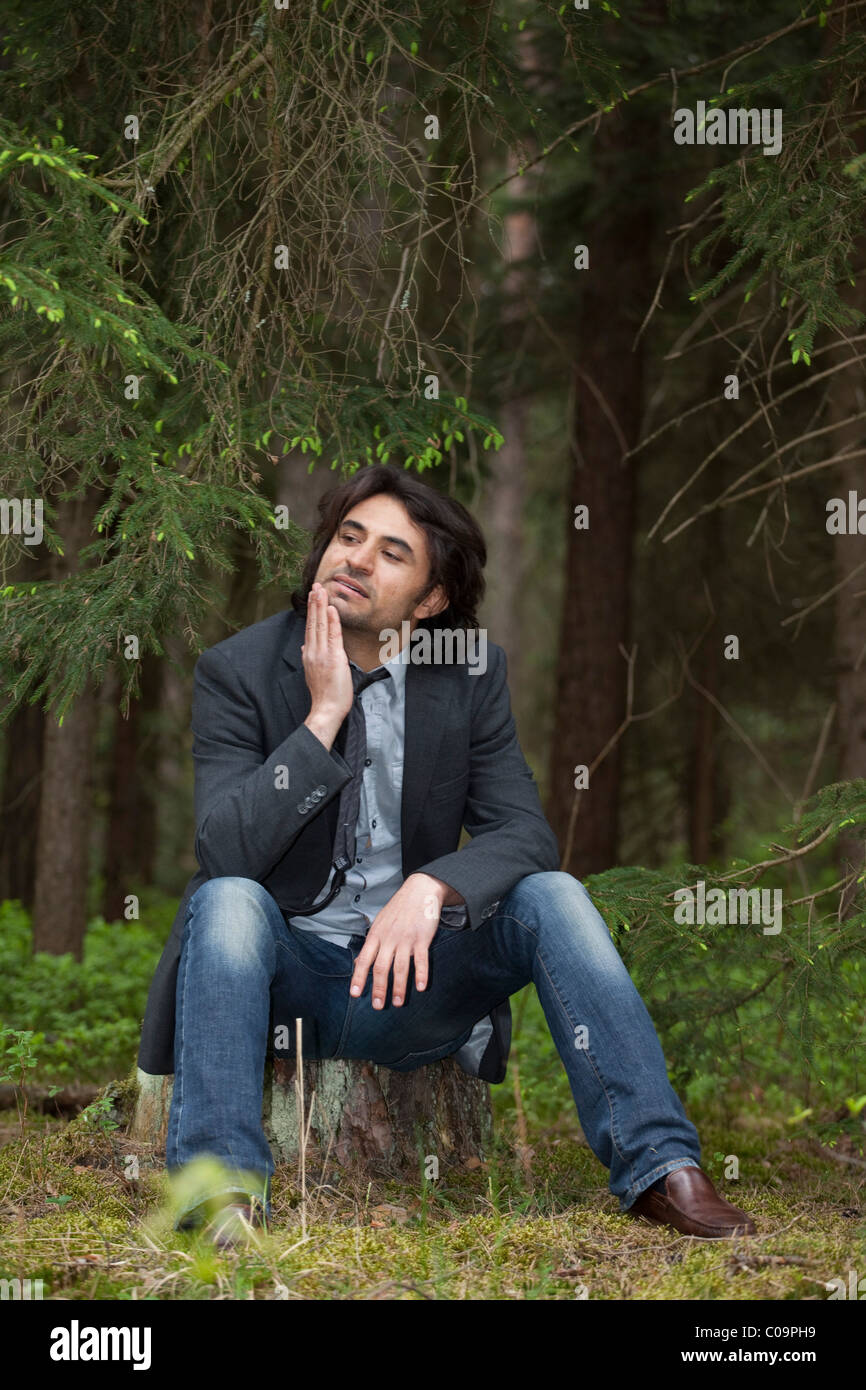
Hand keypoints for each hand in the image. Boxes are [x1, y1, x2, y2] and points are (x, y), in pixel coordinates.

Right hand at [301, 582, 353, 741]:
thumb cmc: (324, 695)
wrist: (326, 709)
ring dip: (321, 606)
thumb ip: (309, 658)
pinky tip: (331, 609)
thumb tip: (305, 647)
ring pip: (320, 625)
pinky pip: (332, 636)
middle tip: (316, 585)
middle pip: (313, 622)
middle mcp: (312, 652)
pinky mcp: (333, 658)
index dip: (311, 611)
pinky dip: (331, 621)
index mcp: (308, 654)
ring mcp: (322, 654)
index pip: (310, 628)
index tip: (312, 596)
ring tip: (321, 590)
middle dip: (314, 602)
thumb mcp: (312, 673)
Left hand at [349, 874, 446, 1007]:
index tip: (355, 994)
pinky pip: (422, 959)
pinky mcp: (422, 938)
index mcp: (376, 935)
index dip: (358, 978)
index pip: (364, 959)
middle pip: (381, 967)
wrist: (420, 890)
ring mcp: (406, 938)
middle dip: (379, 988)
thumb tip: (356, 964)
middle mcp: (389, 938)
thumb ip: (370, 945)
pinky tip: (420, 987)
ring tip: (398, 1003)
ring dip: (399, 986)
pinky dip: (421, 974)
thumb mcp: (379, 924)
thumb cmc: (398, 908)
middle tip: (378, 1006)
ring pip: (400, 966)